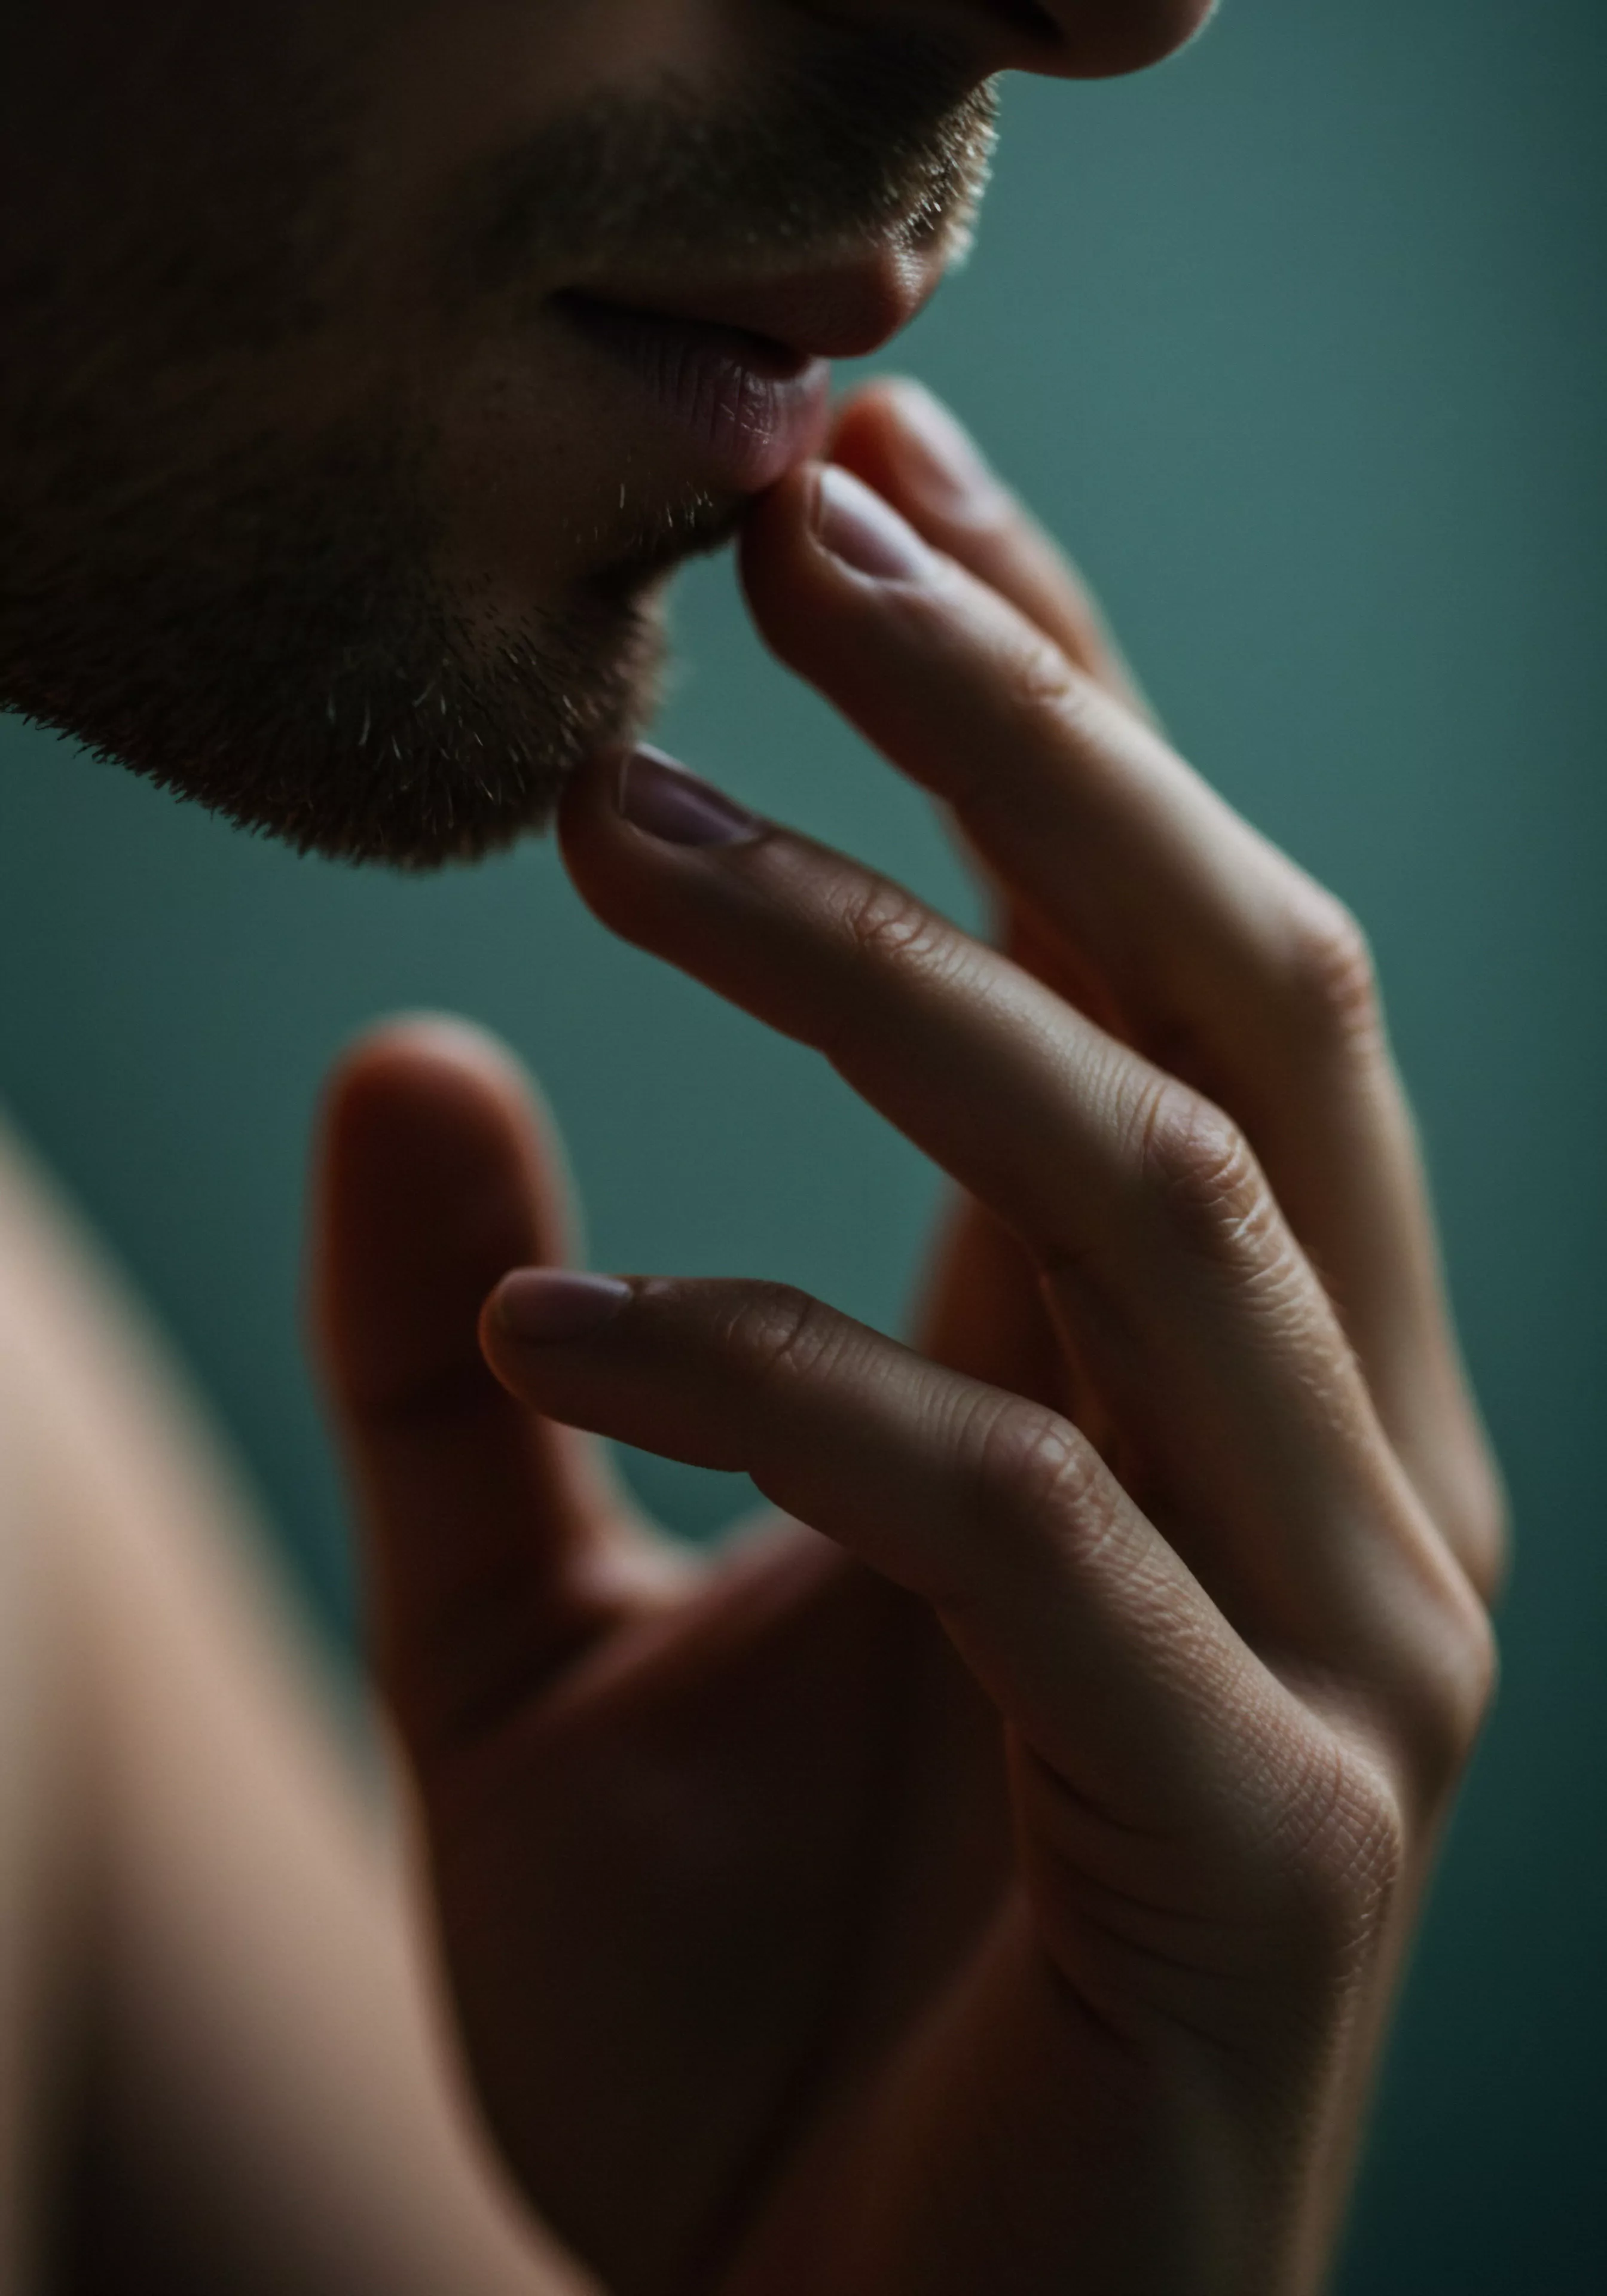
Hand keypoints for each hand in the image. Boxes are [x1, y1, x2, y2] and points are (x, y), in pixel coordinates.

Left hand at [313, 382, 1504, 2295]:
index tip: (864, 488)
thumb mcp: (542, 1658)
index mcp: (1202, 1383)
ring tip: (629, 816)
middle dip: (1041, 725)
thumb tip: (406, 1061)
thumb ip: (481, 1368)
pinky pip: (1028, 1516)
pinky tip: (540, 1320)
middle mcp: (1332, 1461)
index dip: (1046, 691)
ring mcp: (1339, 1646)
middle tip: (806, 519)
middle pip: (1238, 985)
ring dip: (891, 965)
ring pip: (1159, 1185)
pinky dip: (778, 1380)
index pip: (1162, 948)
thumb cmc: (733, 2041)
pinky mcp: (1267, 1834)